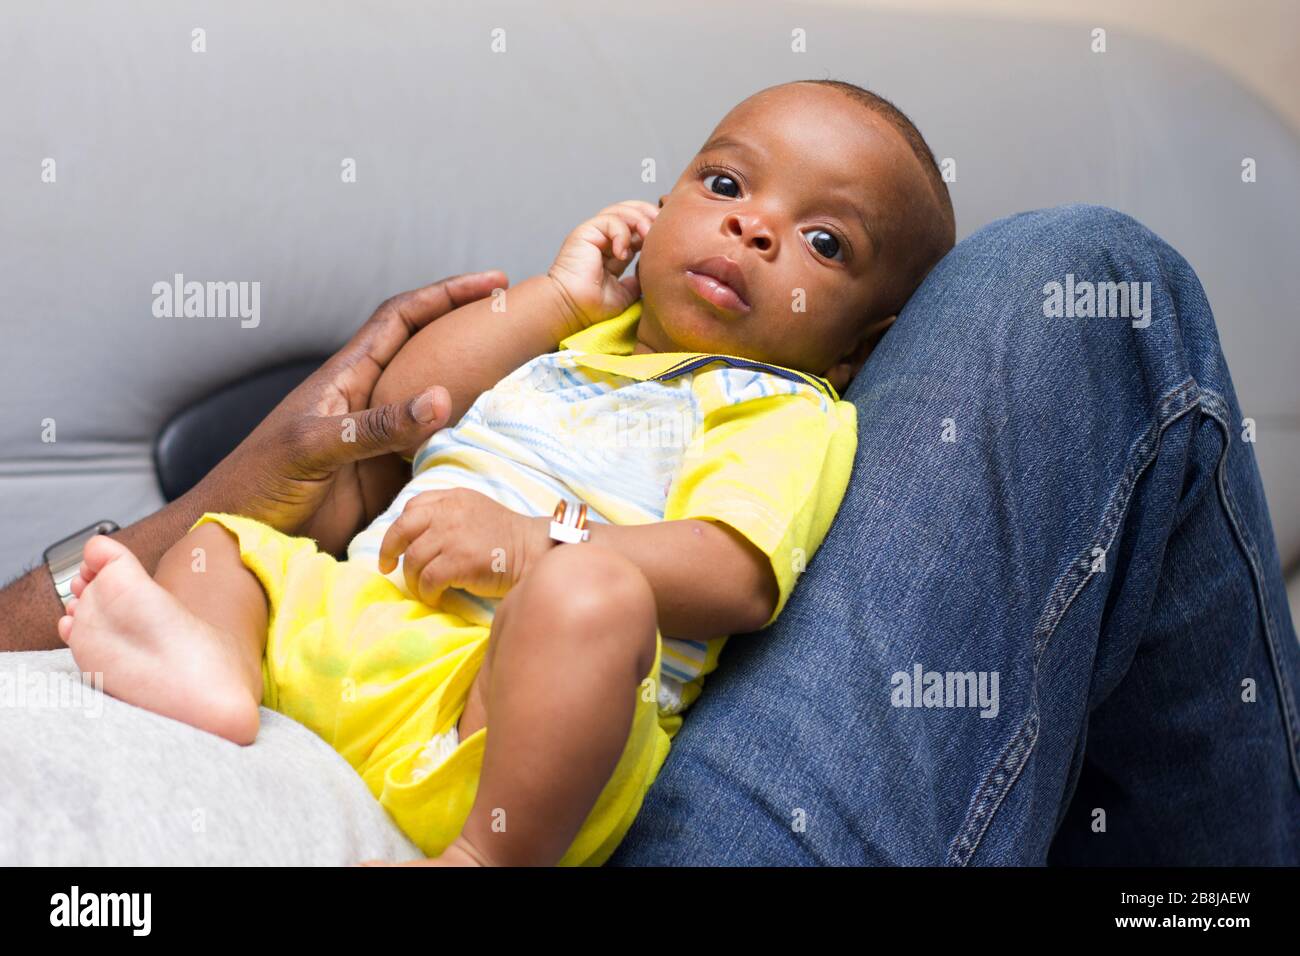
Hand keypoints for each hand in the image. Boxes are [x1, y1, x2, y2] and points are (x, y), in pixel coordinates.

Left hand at [188, 272, 506, 554]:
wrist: (240, 539)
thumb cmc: (258, 484)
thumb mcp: (314, 447)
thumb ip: (375, 425)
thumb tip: (443, 398)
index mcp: (348, 378)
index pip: (403, 319)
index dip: (446, 295)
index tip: (492, 283)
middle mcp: (371, 402)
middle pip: (429, 354)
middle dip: (472, 332)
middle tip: (521, 324)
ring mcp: (382, 440)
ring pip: (438, 404)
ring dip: (477, 390)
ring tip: (524, 379)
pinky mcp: (390, 478)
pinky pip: (437, 451)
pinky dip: (466, 443)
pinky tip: (494, 445)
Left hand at [377, 488, 552, 606]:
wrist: (533, 550)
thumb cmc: (506, 536)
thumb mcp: (475, 509)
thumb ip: (447, 512)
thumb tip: (415, 534)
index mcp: (452, 498)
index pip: (412, 508)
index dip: (399, 529)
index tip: (396, 546)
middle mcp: (448, 513)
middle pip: (402, 530)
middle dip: (389, 550)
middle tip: (388, 567)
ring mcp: (452, 537)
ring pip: (412, 560)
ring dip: (413, 579)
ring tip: (423, 588)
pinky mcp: (459, 562)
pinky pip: (427, 580)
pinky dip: (426, 592)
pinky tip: (436, 596)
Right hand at [547, 200, 657, 327]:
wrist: (573, 310)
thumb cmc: (592, 306)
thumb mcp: (628, 292)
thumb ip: (639, 278)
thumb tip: (652, 270)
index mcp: (615, 251)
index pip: (638, 227)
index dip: (654, 227)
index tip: (667, 239)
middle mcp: (604, 239)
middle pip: (631, 210)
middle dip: (649, 214)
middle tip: (661, 227)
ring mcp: (594, 234)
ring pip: (621, 210)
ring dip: (639, 219)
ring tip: (647, 235)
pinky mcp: (585, 232)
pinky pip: (609, 220)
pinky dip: (621, 232)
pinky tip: (623, 252)